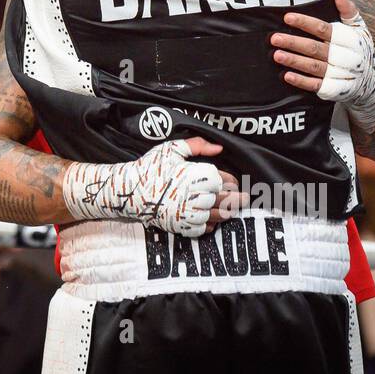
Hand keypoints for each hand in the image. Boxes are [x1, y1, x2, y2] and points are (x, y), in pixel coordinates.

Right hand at [63, 137, 244, 237]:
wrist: (130, 192)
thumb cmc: (150, 168)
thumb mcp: (171, 149)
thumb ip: (197, 145)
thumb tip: (219, 148)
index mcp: (196, 175)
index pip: (223, 180)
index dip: (230, 181)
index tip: (233, 181)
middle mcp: (196, 195)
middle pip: (226, 199)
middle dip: (237, 198)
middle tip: (244, 198)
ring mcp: (189, 213)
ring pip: (218, 215)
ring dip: (228, 212)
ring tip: (233, 209)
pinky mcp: (182, 226)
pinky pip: (204, 228)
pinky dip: (212, 225)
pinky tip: (213, 220)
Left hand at [271, 0, 374, 127]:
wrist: (371, 81)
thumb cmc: (358, 48)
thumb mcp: (358, 28)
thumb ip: (348, 10)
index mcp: (351, 40)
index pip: (324, 29)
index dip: (305, 23)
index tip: (287, 18)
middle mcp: (347, 58)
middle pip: (317, 49)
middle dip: (294, 43)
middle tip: (275, 38)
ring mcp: (341, 75)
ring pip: (315, 67)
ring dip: (295, 61)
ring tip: (277, 55)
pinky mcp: (335, 90)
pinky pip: (317, 86)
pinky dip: (302, 82)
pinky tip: (287, 76)